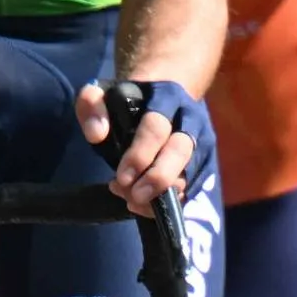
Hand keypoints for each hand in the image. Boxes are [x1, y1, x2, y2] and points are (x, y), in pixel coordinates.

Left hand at [74, 75, 209, 219]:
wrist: (165, 90)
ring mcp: (201, 142)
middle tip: (135, 196)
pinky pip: (194, 188)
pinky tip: (146, 207)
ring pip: (191, 172)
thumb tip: (96, 134)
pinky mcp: (203, 162)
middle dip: (159, 177)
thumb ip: (92, 104)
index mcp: (166, 96)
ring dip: (164, 193)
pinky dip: (173, 203)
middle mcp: (190, 119)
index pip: (156, 127)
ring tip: (134, 201)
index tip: (122, 177)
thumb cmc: (129, 97)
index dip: (140, 154)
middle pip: (182, 150)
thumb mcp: (104, 92)